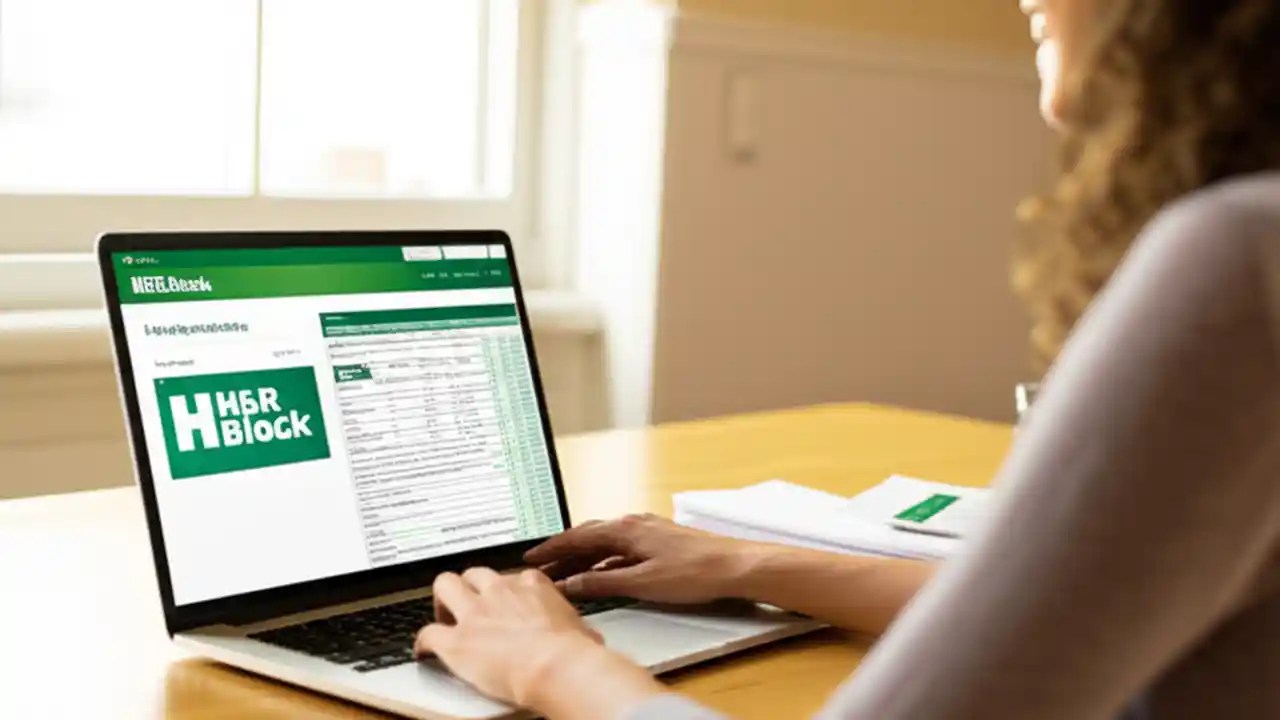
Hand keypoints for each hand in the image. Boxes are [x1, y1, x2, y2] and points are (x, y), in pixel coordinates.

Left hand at [414, 568, 603, 705]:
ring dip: (442, 601)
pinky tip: (425, 651)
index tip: (502, 601)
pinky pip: (427, 633)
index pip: (511, 577)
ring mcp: (475, 613)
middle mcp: (500, 591)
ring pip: (444, 585)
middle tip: (468, 606)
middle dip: (467, 587)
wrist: (556, 667)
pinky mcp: (456, 641)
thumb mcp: (581, 628)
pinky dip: (424, 642)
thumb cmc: (573, 652)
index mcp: (531, 585)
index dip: (503, 591)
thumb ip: (573, 626)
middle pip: (473, 574)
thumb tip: (586, 637)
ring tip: (443, 617)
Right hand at [524, 513, 758, 602]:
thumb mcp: (642, 583)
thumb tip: (570, 585)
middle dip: (563, 554)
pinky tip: (600, 576)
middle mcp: (634, 525)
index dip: (551, 548)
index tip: (530, 558)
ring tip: (564, 576)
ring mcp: (648, 533)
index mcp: (626, 529)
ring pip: (605, 545)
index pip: (577, 537)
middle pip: (589, 538)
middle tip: (541, 570)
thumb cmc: (694, 572)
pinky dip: (605, 563)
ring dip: (583, 560)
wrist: (736, 566)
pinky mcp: (659, 544)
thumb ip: (603, 583)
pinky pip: (621, 551)